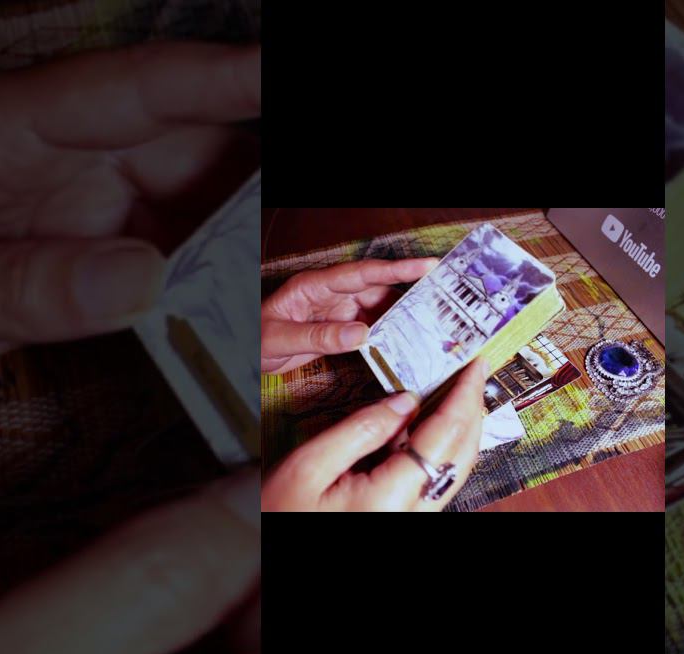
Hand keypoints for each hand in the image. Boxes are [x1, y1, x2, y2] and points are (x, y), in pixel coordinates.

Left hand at [0, 43, 260, 405]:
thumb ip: (9, 288)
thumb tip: (142, 281)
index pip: (127, 91)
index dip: (217, 78)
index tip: (280, 71)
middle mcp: (52, 155)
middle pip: (183, 144)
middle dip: (255, 173)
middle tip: (309, 218)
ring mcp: (76, 206)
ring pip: (190, 202)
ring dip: (241, 235)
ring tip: (284, 272)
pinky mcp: (87, 257)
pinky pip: (171, 260)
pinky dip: (211, 283)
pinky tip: (238, 308)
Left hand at [261, 257, 437, 373]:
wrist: (240, 357)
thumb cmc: (253, 340)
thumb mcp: (280, 338)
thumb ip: (320, 337)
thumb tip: (362, 335)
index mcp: (315, 286)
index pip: (363, 273)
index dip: (397, 269)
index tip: (427, 265)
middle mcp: (330, 295)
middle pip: (377, 291)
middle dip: (408, 296)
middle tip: (442, 302)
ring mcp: (336, 311)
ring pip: (377, 310)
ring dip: (399, 319)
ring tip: (429, 326)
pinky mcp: (338, 329)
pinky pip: (369, 329)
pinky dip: (386, 336)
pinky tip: (402, 345)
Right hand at [263, 358, 487, 510]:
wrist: (266, 564)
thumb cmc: (282, 519)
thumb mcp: (309, 467)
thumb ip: (360, 430)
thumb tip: (406, 400)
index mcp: (392, 498)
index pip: (444, 436)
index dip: (463, 397)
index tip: (473, 367)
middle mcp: (414, 515)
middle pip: (461, 455)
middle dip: (472, 410)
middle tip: (473, 373)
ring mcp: (414, 521)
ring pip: (454, 471)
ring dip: (462, 430)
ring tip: (460, 393)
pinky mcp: (407, 521)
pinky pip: (436, 481)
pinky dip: (443, 449)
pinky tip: (432, 427)